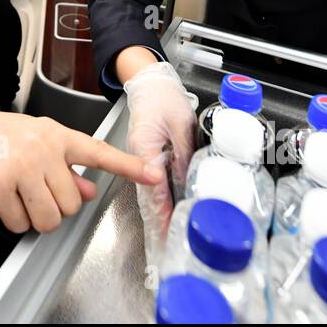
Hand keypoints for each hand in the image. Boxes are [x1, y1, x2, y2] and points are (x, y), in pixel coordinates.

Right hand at [0, 111, 161, 234]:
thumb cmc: (13, 139)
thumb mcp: (47, 144)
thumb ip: (71, 168)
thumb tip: (89, 190)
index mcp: (61, 138)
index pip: (101, 153)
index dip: (129, 166)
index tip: (154, 174)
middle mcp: (44, 150)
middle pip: (71, 204)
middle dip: (57, 207)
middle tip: (41, 191)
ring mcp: (22, 167)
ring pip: (49, 219)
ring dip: (38, 218)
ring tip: (26, 197)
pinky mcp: (0, 184)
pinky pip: (21, 223)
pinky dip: (16, 220)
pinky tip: (9, 201)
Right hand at [123, 60, 196, 267]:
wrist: (150, 83)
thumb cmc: (164, 98)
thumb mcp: (181, 124)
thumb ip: (184, 154)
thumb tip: (188, 182)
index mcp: (144, 148)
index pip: (154, 187)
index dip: (162, 212)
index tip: (167, 231)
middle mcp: (139, 156)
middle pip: (148, 195)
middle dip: (158, 220)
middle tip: (168, 243)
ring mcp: (140, 157)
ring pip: (148, 191)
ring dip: (158, 212)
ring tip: (168, 234)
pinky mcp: (146, 157)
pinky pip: (152, 183)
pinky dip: (159, 199)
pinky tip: (168, 210)